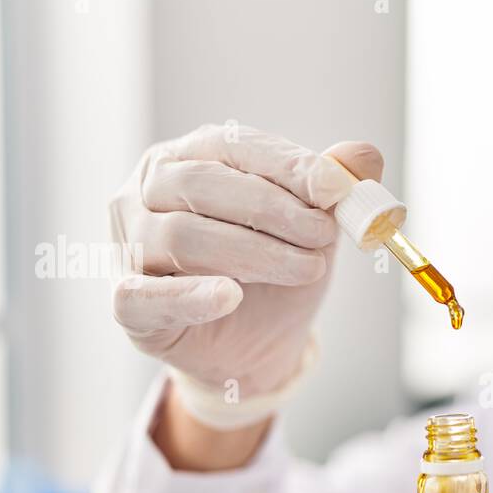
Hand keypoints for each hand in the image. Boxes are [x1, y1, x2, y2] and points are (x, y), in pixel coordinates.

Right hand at [109, 124, 381, 427]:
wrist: (255, 346)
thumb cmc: (274, 272)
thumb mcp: (311, 228)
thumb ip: (333, 190)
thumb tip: (365, 155)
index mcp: (188, 157)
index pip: (231, 145)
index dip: (285, 165)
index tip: (336, 189)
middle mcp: (145, 192)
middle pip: (199, 184)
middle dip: (272, 210)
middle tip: (325, 237)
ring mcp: (128, 245)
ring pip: (179, 236)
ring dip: (253, 252)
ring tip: (305, 269)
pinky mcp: (127, 303)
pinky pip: (143, 296)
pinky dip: (189, 295)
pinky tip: (230, 296)